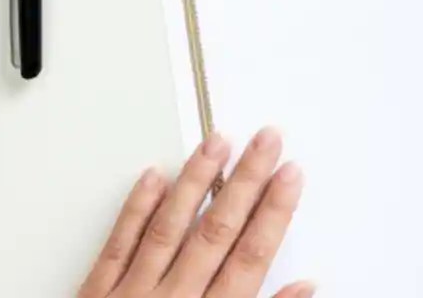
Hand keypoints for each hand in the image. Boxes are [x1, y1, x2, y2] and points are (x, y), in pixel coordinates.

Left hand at [79, 129, 313, 297]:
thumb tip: (304, 292)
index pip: (250, 258)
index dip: (274, 212)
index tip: (291, 175)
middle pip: (217, 232)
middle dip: (246, 181)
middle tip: (267, 139)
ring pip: (170, 228)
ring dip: (196, 181)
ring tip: (217, 142)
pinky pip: (118, 246)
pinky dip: (136, 210)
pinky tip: (153, 177)